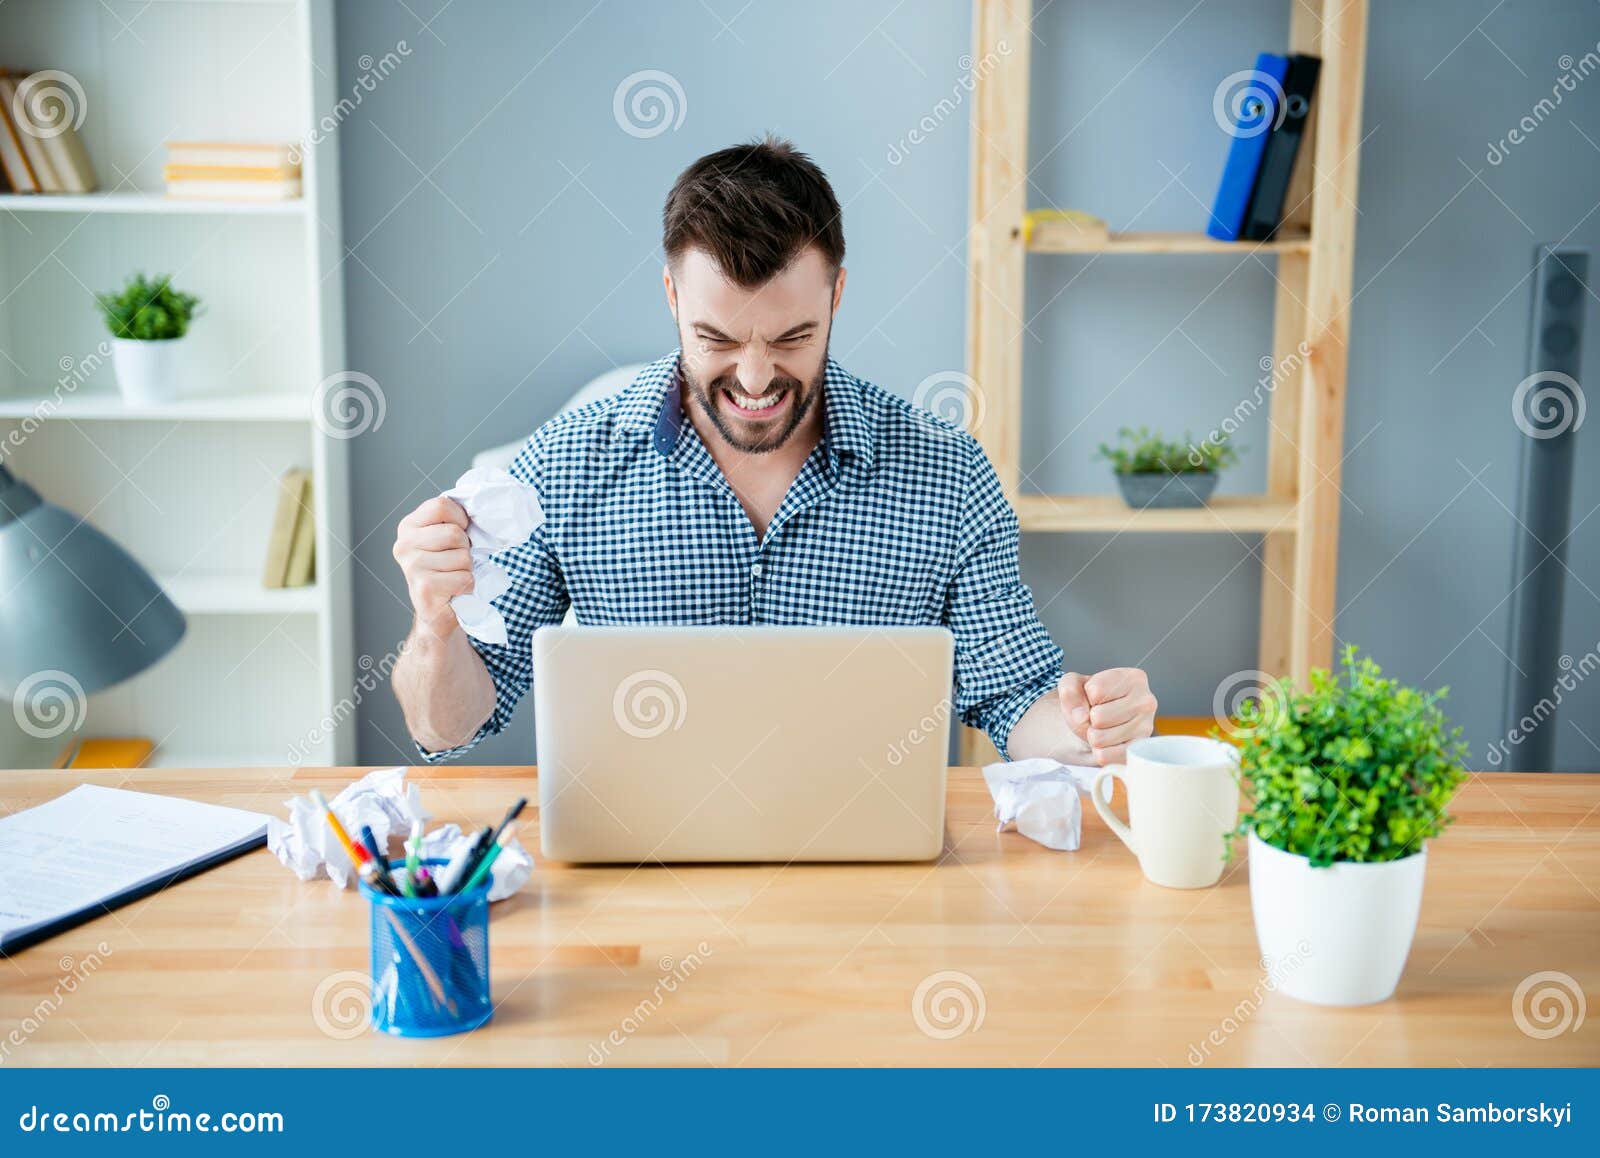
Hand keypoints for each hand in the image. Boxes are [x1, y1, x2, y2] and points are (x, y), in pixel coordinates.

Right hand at [393, 496, 472, 638]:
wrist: (438, 612)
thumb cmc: (447, 571)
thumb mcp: (446, 539)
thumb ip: (453, 521)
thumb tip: (479, 507)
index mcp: (408, 526)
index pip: (441, 505)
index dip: (460, 519)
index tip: (459, 532)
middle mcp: (404, 545)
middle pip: (454, 533)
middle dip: (465, 549)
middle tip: (454, 561)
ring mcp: (412, 567)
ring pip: (462, 557)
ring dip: (467, 569)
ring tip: (452, 576)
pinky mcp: (424, 588)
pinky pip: (464, 578)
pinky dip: (467, 586)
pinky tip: (453, 590)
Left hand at [1058, 668, 1157, 765]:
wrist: (1099, 721)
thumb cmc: (1091, 699)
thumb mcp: (1074, 683)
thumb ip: (1070, 690)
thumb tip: (1080, 716)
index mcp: (1134, 678)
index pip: (1095, 691)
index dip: (1086, 696)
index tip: (1095, 697)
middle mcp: (1146, 702)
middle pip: (1098, 717)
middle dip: (1089, 718)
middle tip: (1097, 716)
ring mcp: (1146, 728)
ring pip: (1099, 738)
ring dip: (1092, 736)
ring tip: (1102, 728)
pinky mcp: (1137, 751)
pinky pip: (1105, 756)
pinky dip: (1098, 751)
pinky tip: (1106, 743)